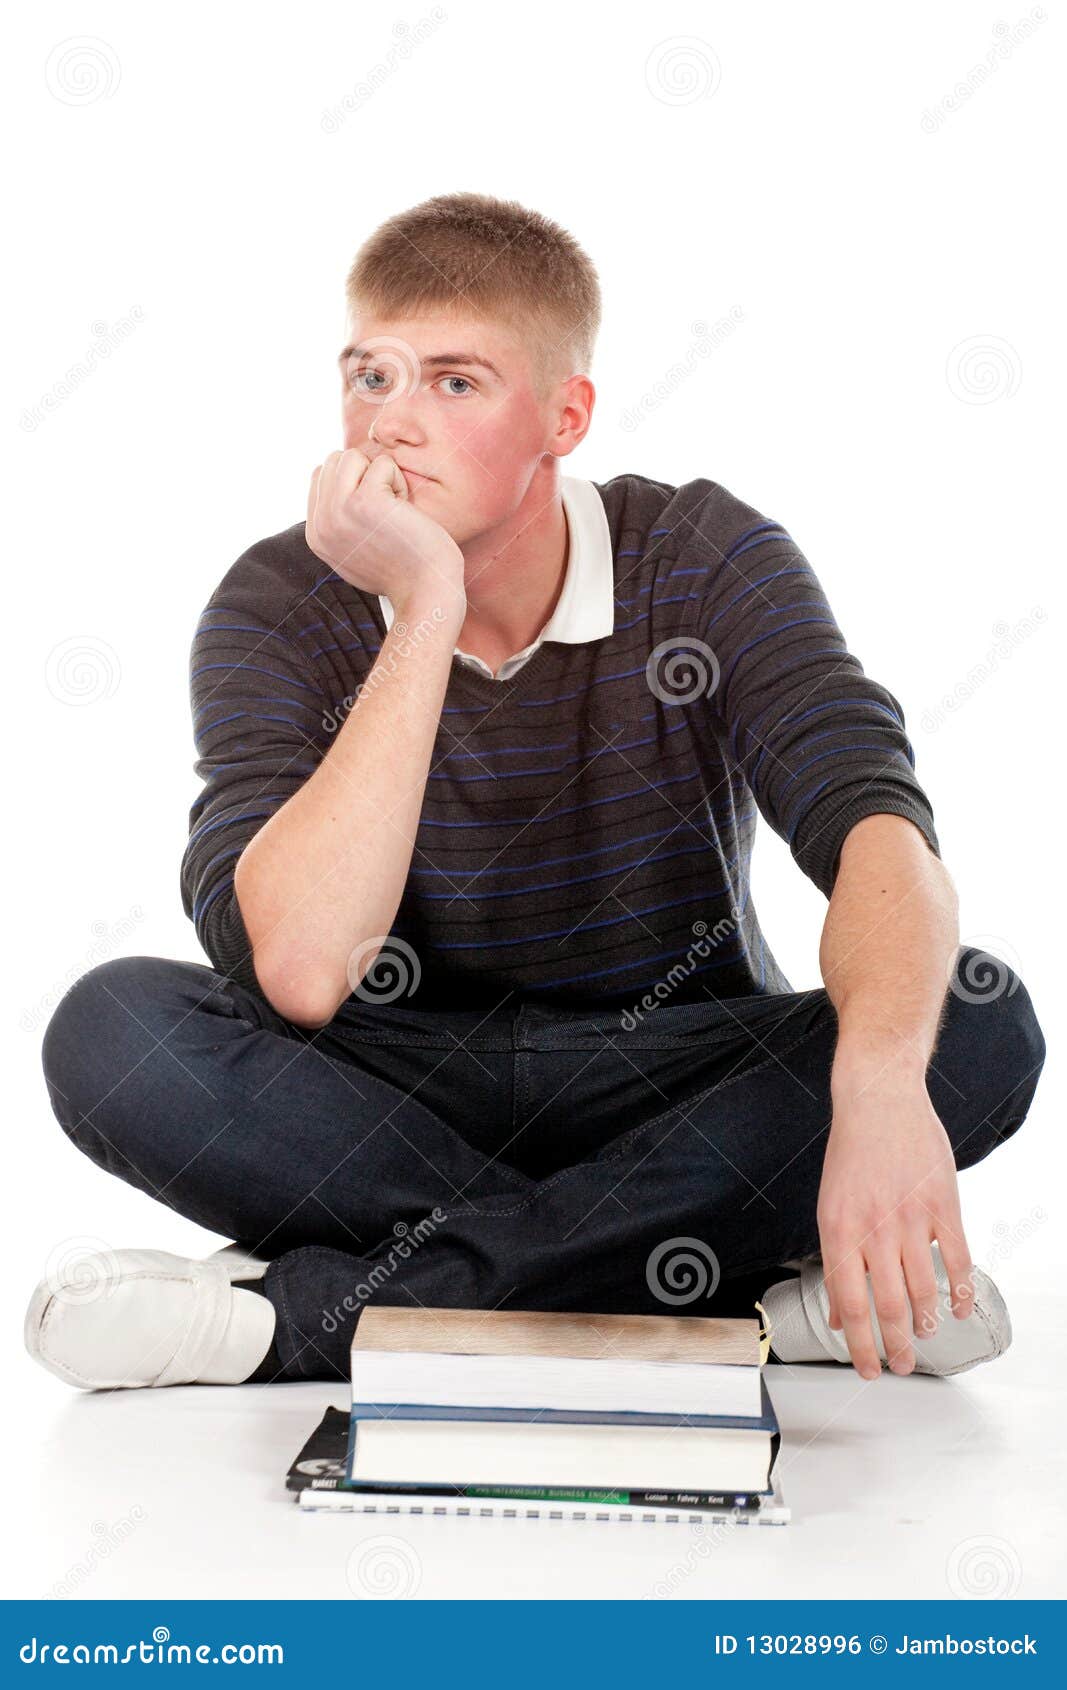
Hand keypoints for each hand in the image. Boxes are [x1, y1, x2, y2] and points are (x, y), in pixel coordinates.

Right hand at [306, 448, 465, 620]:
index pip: (320, 477)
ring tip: (394, 508)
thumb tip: (331, 486)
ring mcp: (340, 511)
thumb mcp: (354, 552)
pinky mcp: (365, 501)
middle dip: (364, 476)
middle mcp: (322, 523)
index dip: (352, 484)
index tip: (373, 517)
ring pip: (352, 456)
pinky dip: (399, 481)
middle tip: (386, 510)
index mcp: (316, 534)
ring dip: (380, 476)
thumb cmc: (401, 571)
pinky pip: (382, 464)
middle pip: (334, 462)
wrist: (425, 592)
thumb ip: (338, 523)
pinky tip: (406, 511)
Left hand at [816, 1076, 974, 1377]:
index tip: (867, 1370)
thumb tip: (836, 1312)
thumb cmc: (851, 1156)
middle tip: (902, 1367)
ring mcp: (911, 1219)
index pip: (848, 1306)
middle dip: (895, 1347)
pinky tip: (959, 1310)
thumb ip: (836, 1261)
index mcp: (838, 1232)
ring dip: (926, 1324)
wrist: (879, 1100)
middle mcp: (874, 1230)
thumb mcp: (830, 1207)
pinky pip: (956, 1260)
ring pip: (923, 1290)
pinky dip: (960, 1292)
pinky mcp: (943, 1206)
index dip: (858, 1346)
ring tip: (925, 1339)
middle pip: (887, 1307)